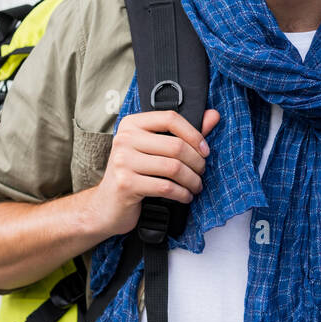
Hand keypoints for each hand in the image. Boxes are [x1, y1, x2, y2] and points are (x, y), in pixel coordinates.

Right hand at [87, 108, 219, 237]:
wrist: (107, 205)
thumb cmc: (135, 174)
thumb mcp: (155, 150)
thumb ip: (184, 133)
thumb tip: (213, 115)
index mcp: (132, 124)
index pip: (170, 118)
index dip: (194, 134)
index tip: (205, 150)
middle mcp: (124, 139)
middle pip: (175, 146)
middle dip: (197, 162)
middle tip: (201, 172)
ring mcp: (123, 161)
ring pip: (173, 168)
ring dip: (192, 180)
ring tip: (196, 186)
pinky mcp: (126, 184)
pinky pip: (165, 187)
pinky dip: (182, 193)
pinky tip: (186, 196)